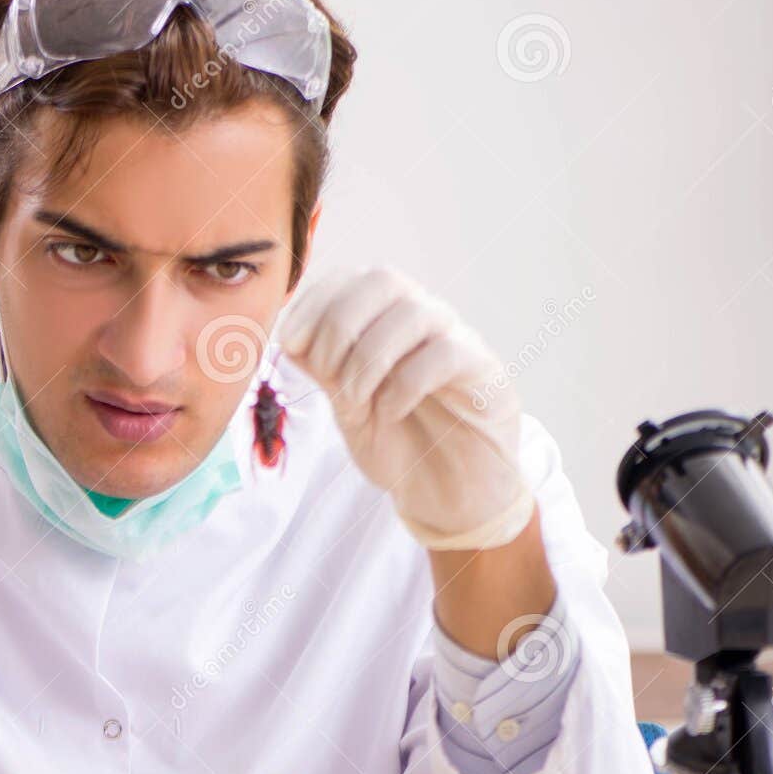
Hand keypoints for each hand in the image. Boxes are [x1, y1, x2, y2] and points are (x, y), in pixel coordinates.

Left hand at [280, 267, 533, 551]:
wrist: (446, 494)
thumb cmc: (399, 442)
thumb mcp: (348, 404)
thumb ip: (323, 369)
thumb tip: (288, 335)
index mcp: (388, 318)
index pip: (351, 279)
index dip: (314, 302)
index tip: (290, 342)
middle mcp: (425, 318)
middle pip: (383, 280)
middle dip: (339, 324)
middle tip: (327, 373)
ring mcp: (458, 339)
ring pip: (413, 313)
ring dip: (368, 357)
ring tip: (355, 400)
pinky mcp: (484, 372)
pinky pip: (446, 353)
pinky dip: (405, 383)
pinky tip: (390, 412)